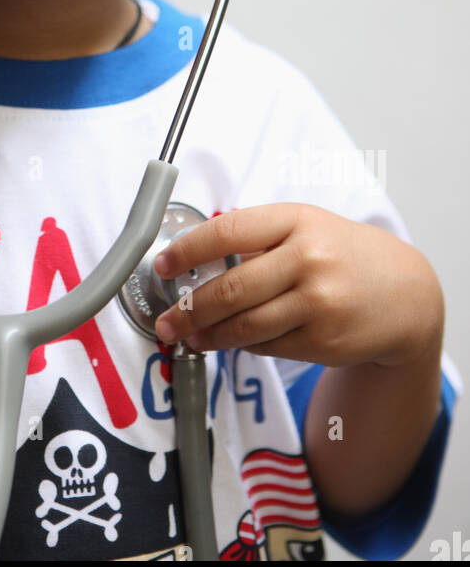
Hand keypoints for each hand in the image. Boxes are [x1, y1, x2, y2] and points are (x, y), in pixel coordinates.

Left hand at [152, 203, 443, 368]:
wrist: (404, 293)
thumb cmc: (341, 253)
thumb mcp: (304, 226)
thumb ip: (256, 237)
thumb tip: (193, 257)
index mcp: (295, 221)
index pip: (226, 232)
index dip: (186, 251)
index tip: (162, 264)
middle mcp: (307, 259)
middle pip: (230, 289)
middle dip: (188, 308)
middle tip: (166, 318)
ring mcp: (317, 303)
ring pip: (244, 325)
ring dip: (207, 335)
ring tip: (186, 337)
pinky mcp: (322, 341)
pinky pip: (266, 346)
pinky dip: (242, 345)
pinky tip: (228, 340)